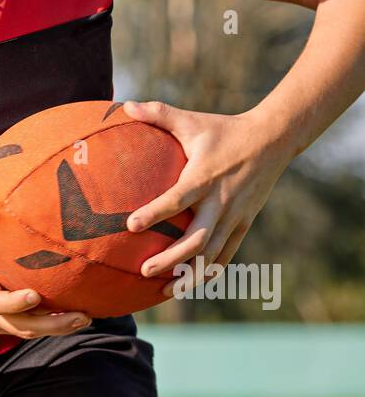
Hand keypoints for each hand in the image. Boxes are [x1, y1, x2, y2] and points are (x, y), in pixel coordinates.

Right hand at [0, 211, 91, 343]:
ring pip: (25, 332)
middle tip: (84, 315)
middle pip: (24, 326)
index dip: (17, 302)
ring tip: (83, 318)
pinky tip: (64, 318)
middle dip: (55, 325)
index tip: (36, 295)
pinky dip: (41, 326)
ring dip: (55, 329)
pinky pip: (18, 330)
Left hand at [120, 99, 291, 295]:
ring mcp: (235, 215)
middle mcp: (221, 201)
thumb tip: (125, 105)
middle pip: (197, 238)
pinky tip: (189, 286)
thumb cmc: (223, 130)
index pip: (177, 199)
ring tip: (163, 291)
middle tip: (143, 270)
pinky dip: (209, 272)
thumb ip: (158, 114)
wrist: (271, 140)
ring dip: (189, 275)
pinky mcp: (243, 224)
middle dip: (171, 258)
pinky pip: (227, 254)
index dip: (155, 213)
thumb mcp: (191, 121)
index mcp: (204, 176)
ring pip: (213, 254)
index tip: (130, 225)